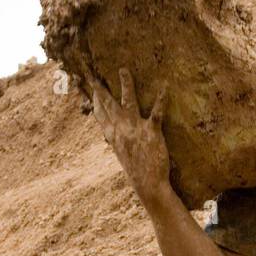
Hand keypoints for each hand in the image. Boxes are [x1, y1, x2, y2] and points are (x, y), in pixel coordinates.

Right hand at [91, 68, 170, 202]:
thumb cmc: (138, 172)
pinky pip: (157, 112)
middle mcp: (121, 130)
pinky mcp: (151, 131)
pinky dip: (161, 98)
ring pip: (127, 101)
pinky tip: (164, 86)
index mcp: (113, 137)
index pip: (100, 115)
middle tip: (93, 73)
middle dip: (100, 87)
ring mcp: (135, 129)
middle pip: (108, 104)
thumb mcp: (123, 155)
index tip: (90, 86)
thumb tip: (115, 134)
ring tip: (123, 70)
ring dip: (126, 84)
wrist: (149, 185)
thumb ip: (119, 141)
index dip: (95, 100)